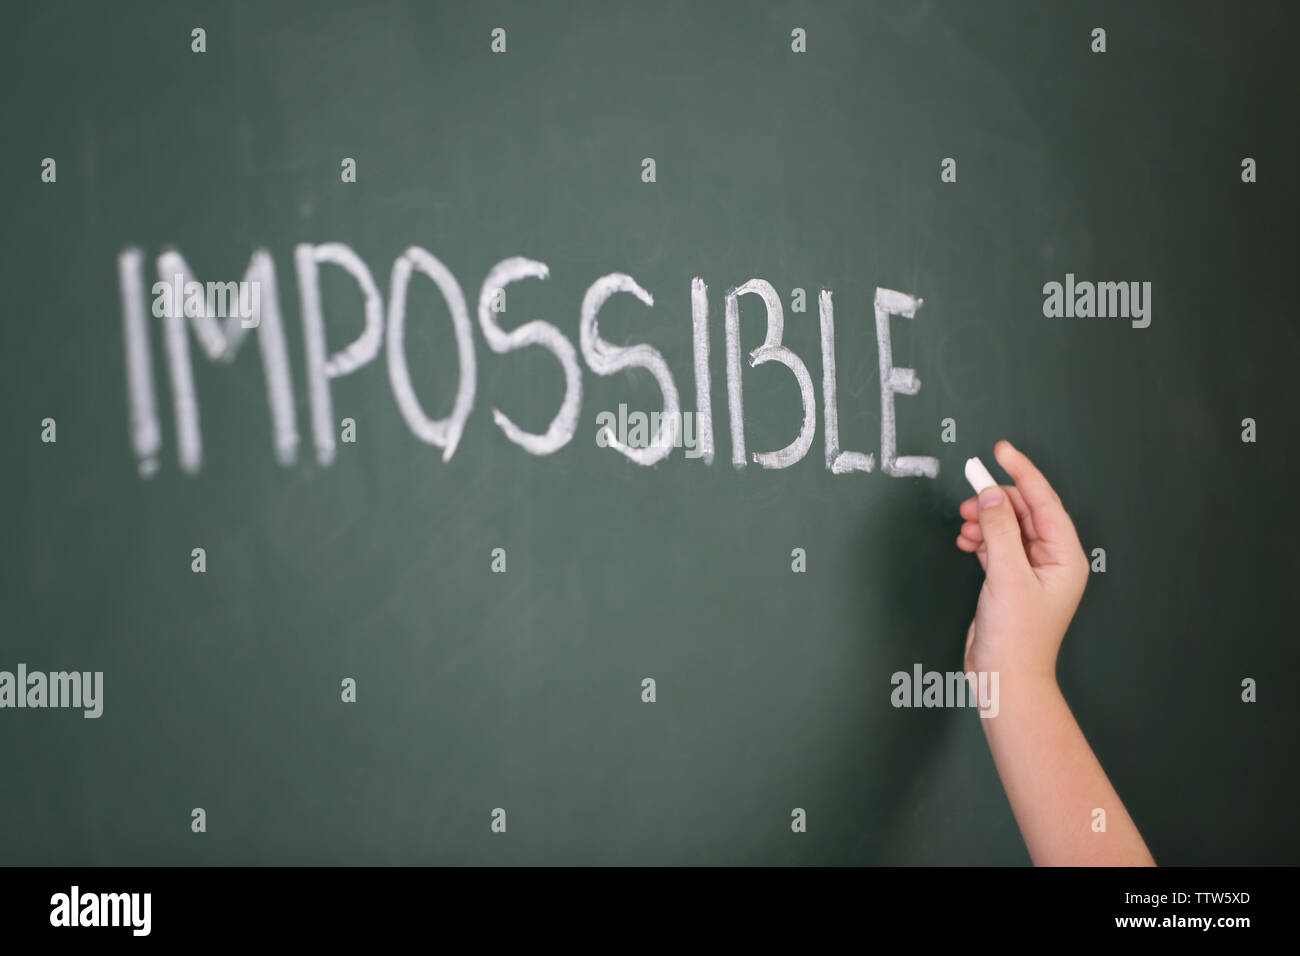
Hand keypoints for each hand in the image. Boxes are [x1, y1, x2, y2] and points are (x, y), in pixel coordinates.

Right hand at [956, 441, 1089, 681]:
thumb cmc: (1017, 638)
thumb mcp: (1007, 577)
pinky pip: (996, 544)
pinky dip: (980, 538)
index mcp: (1065, 556)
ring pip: (1007, 526)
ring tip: (964, 529)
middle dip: (995, 500)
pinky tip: (967, 543)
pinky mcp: (1010, 579)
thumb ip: (998, 531)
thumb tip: (987, 496)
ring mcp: (1030, 569)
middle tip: (967, 494)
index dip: (1021, 472)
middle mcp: (1052, 559)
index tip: (1000, 450)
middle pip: (1024, 511)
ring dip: (984, 521)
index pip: (1044, 501)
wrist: (1006, 679)